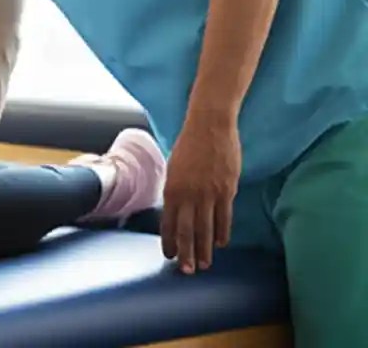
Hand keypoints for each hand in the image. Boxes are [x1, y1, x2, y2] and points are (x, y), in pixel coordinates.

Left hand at [160, 116, 240, 273]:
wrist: (210, 126)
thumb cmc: (188, 145)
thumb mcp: (174, 168)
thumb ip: (175, 190)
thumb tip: (175, 210)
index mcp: (172, 188)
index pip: (169, 222)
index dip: (170, 241)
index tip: (170, 255)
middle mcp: (189, 194)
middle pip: (188, 231)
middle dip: (186, 253)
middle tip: (187, 270)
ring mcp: (209, 193)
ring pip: (207, 228)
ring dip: (205, 248)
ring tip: (203, 264)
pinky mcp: (227, 190)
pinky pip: (224, 217)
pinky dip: (222, 232)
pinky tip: (220, 244)